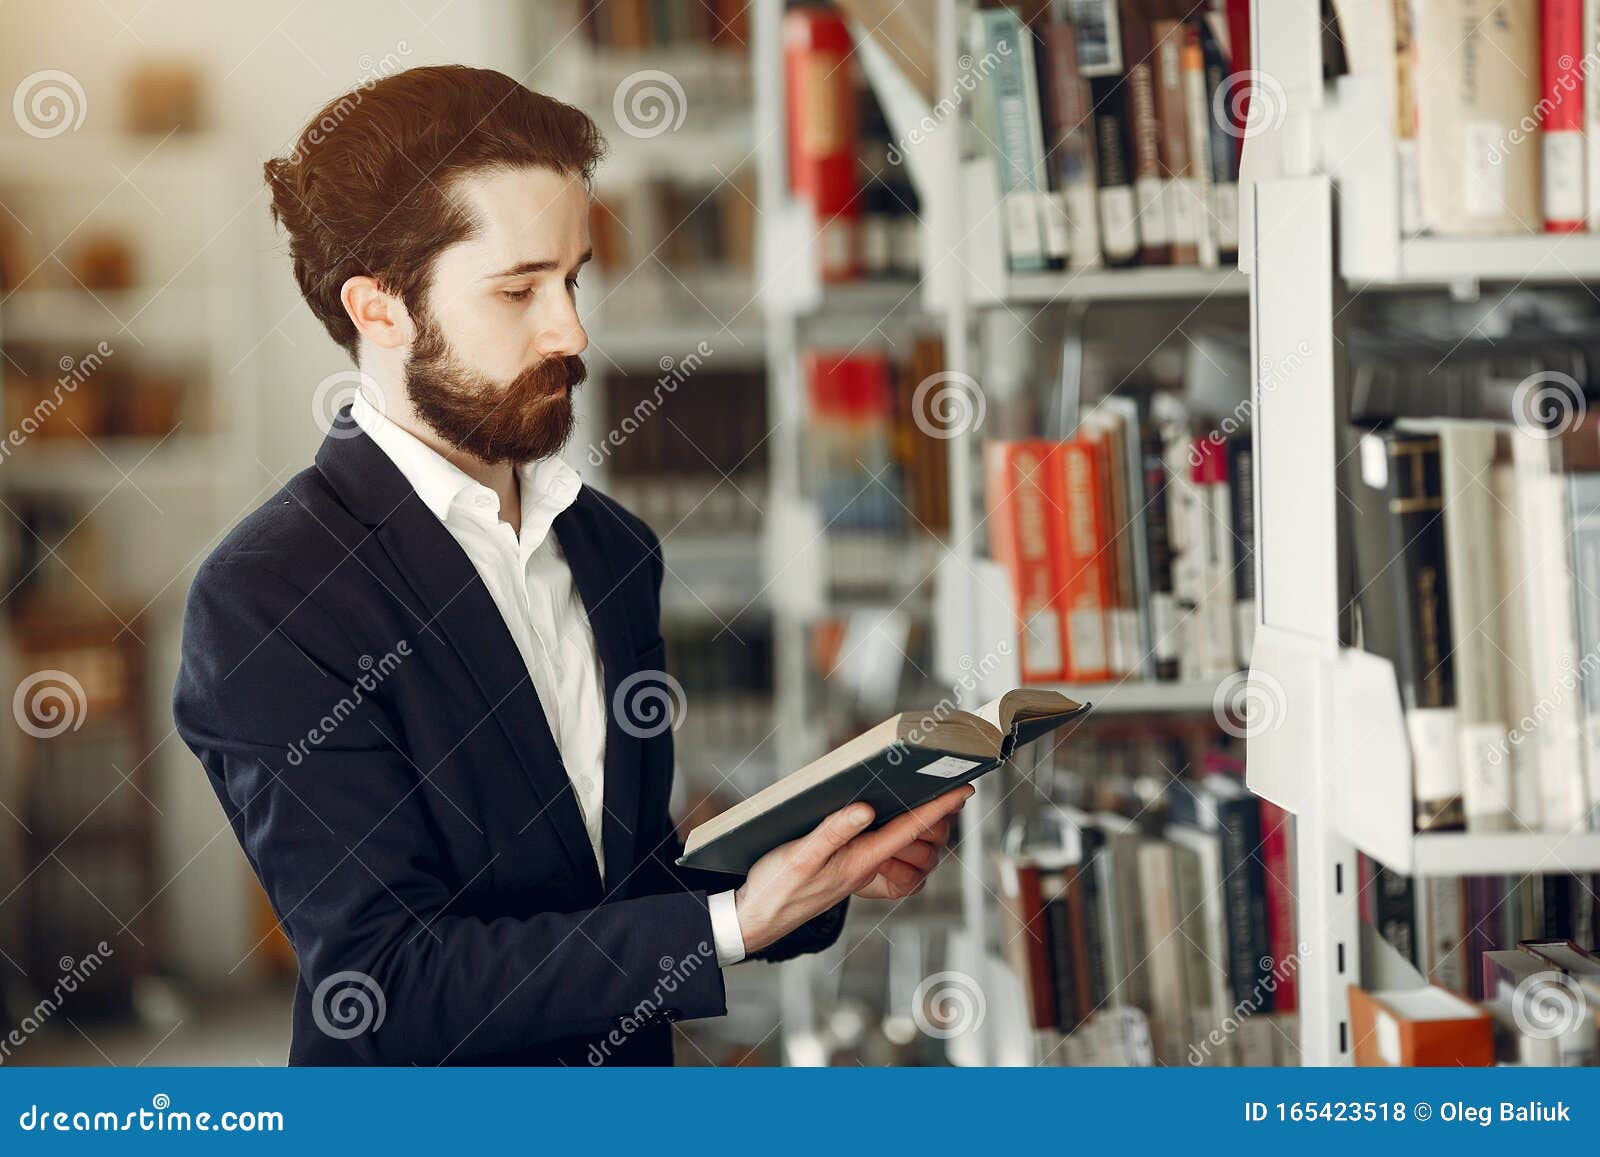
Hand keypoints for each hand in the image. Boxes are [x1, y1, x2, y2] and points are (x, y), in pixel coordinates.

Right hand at [733, 786, 972, 954]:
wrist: (758, 919)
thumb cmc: (775, 888)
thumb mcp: (799, 855)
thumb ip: (832, 832)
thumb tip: (867, 809)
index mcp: (859, 861)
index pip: (908, 830)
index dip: (938, 809)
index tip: (965, 790)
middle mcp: (866, 867)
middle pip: (917, 841)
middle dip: (937, 817)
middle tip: (949, 789)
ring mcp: (860, 872)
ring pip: (906, 849)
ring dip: (920, 827)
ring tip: (926, 801)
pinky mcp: (849, 872)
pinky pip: (887, 854)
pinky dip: (898, 838)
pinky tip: (889, 822)